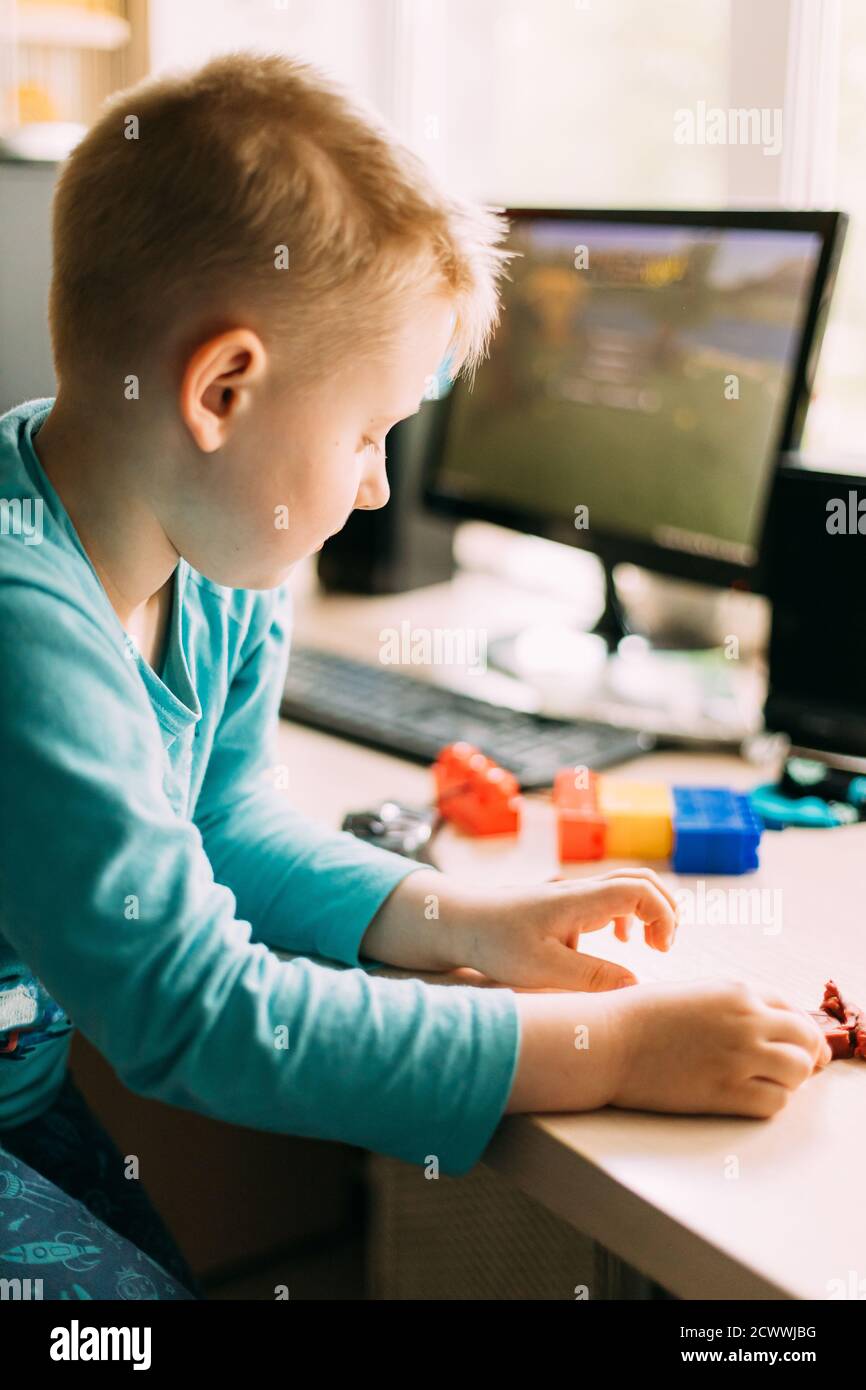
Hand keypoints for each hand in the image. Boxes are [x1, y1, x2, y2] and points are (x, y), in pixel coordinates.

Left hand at [452, 867, 678, 991]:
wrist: (458, 921)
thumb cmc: (495, 943)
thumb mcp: (543, 969)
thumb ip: (592, 977)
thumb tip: (636, 984)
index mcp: (579, 900)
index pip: (640, 891)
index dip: (664, 916)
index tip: (661, 950)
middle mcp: (580, 891)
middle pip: (640, 880)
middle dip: (665, 909)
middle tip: (665, 946)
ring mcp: (572, 896)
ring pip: (625, 887)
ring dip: (648, 910)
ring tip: (651, 946)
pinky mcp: (564, 906)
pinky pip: (608, 899)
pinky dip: (627, 916)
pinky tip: (620, 942)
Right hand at [605, 979, 833, 1115]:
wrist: (609, 1040)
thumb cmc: (640, 1016)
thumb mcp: (694, 992)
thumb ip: (732, 1005)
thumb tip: (763, 1026)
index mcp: (737, 991)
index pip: (793, 1008)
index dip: (799, 1028)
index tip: (799, 1042)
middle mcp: (747, 1020)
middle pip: (806, 1040)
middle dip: (807, 1054)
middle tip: (800, 1067)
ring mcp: (739, 1057)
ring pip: (798, 1072)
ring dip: (790, 1079)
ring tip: (771, 1082)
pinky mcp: (726, 1092)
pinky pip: (774, 1102)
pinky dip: (772, 1101)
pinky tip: (753, 1096)